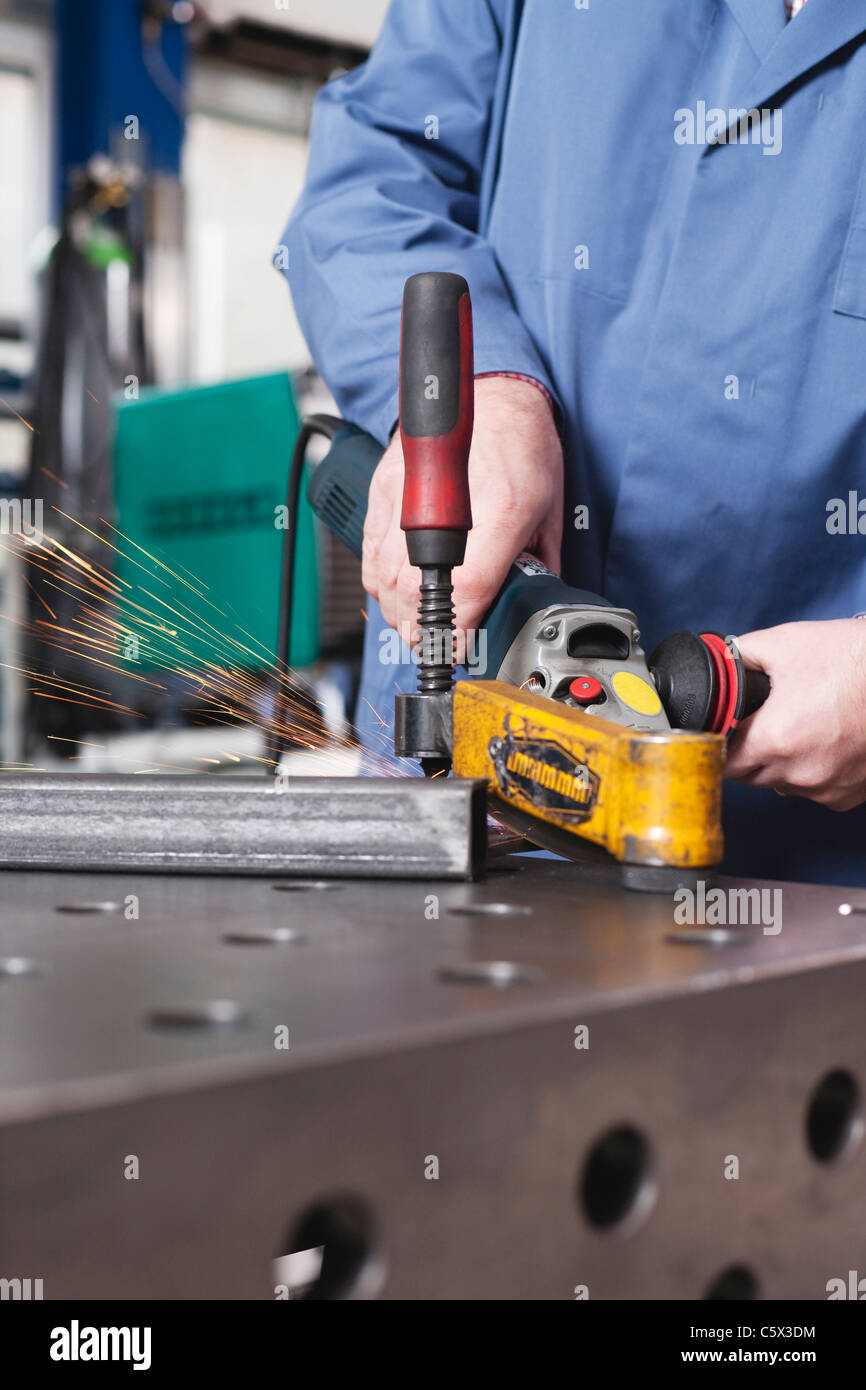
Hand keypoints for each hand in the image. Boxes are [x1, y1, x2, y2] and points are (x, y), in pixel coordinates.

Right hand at [362, 376, 563, 661]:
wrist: (490, 392)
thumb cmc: (520, 443)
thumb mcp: (549, 507)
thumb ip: (540, 559)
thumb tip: (530, 599)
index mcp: (500, 512)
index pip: (466, 591)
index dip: (459, 631)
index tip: (460, 648)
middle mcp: (447, 506)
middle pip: (414, 592)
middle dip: (422, 630)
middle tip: (435, 644)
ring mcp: (407, 496)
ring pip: (384, 578)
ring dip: (396, 611)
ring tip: (413, 624)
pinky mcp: (384, 489)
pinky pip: (368, 552)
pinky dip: (376, 581)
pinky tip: (391, 593)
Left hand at [726, 619, 865, 810]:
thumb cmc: (853, 659)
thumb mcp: (785, 644)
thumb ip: (737, 656)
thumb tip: (715, 663)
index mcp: (775, 739)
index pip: (722, 760)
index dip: (718, 743)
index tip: (723, 730)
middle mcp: (799, 773)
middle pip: (750, 775)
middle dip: (748, 751)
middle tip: (762, 721)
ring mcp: (827, 789)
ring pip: (782, 785)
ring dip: (781, 763)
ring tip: (800, 726)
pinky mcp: (849, 796)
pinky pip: (815, 790)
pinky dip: (813, 771)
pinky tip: (824, 741)